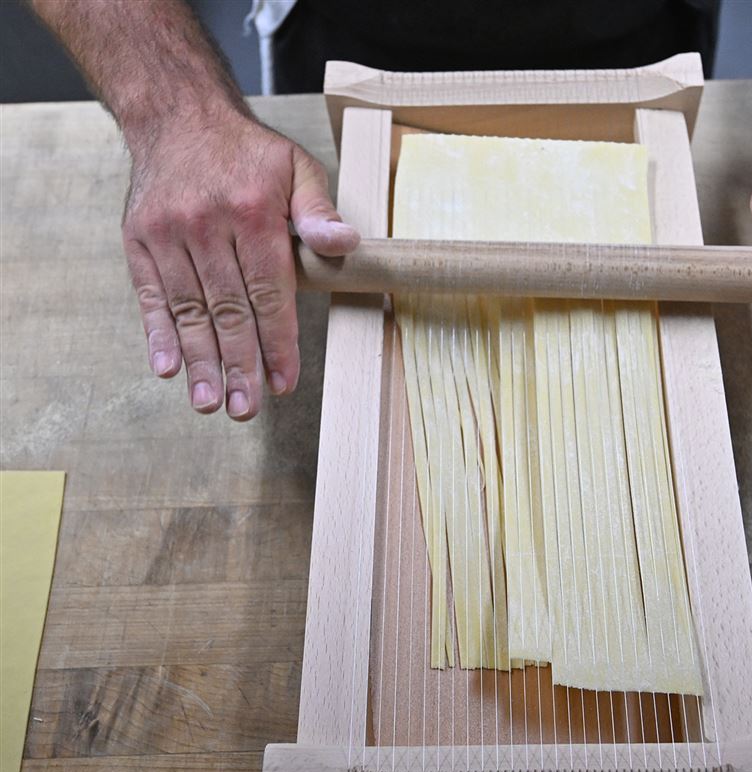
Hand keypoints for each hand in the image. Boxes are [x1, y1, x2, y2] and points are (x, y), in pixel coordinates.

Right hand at [121, 111, 358, 419]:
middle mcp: (206, 225)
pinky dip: (158, 334)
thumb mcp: (297, 168)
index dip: (277, 341)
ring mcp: (168, 233)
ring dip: (200, 361)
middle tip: (246, 408)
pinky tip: (169, 369)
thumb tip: (345, 244)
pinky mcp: (138, 239)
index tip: (285, 380)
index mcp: (252, 211)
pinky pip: (150, 295)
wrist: (178, 116)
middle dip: (239, 364)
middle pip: (227, 309)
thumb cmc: (248, 153)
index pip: (268, 291)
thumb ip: (319, 211)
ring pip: (188, 309)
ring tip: (211, 402)